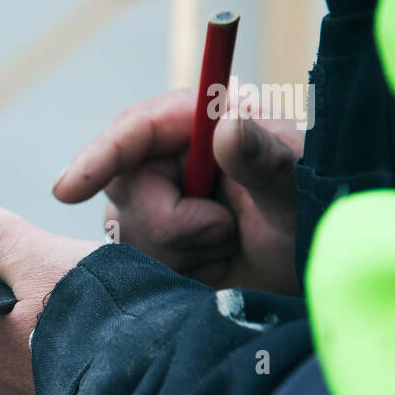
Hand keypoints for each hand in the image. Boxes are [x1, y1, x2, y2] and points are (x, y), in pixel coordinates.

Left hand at [0, 200, 99, 394]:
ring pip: (32, 352)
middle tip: (59, 276)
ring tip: (90, 306)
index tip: (2, 251)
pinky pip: (65, 376)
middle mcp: (0, 388)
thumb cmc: (98, 323)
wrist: (162, 382)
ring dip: (51, 329)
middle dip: (19, 299)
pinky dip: (77, 355)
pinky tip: (104, 339)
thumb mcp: (44, 263)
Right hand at [53, 86, 301, 293]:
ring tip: (230, 247)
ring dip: (182, 251)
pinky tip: (216, 268)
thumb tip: (227, 122)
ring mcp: (166, 198)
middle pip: (125, 187)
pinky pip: (141, 261)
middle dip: (170, 223)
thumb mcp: (300, 187)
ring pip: (129, 230)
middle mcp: (177, 155)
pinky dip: (181, 272)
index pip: (137, 130)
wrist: (327, 270)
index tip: (67, 191)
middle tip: (224, 233)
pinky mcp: (162, 240)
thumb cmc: (323, 213)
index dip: (98, 157)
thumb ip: (263, 157)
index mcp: (206, 122)